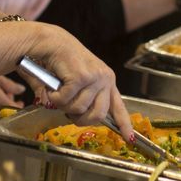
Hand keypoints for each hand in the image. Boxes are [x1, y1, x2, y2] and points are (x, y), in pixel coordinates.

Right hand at [22, 25, 133, 141]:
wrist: (50, 41)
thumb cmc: (61, 62)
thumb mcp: (77, 81)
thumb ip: (79, 100)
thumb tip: (76, 117)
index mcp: (106, 80)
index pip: (118, 106)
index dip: (124, 124)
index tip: (130, 138)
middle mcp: (105, 78)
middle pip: (98, 115)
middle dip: (80, 119)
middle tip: (67, 112)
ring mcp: (94, 78)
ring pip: (78, 109)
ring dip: (63, 105)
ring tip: (57, 91)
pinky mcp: (81, 77)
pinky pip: (65, 101)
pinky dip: (54, 97)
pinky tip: (52, 86)